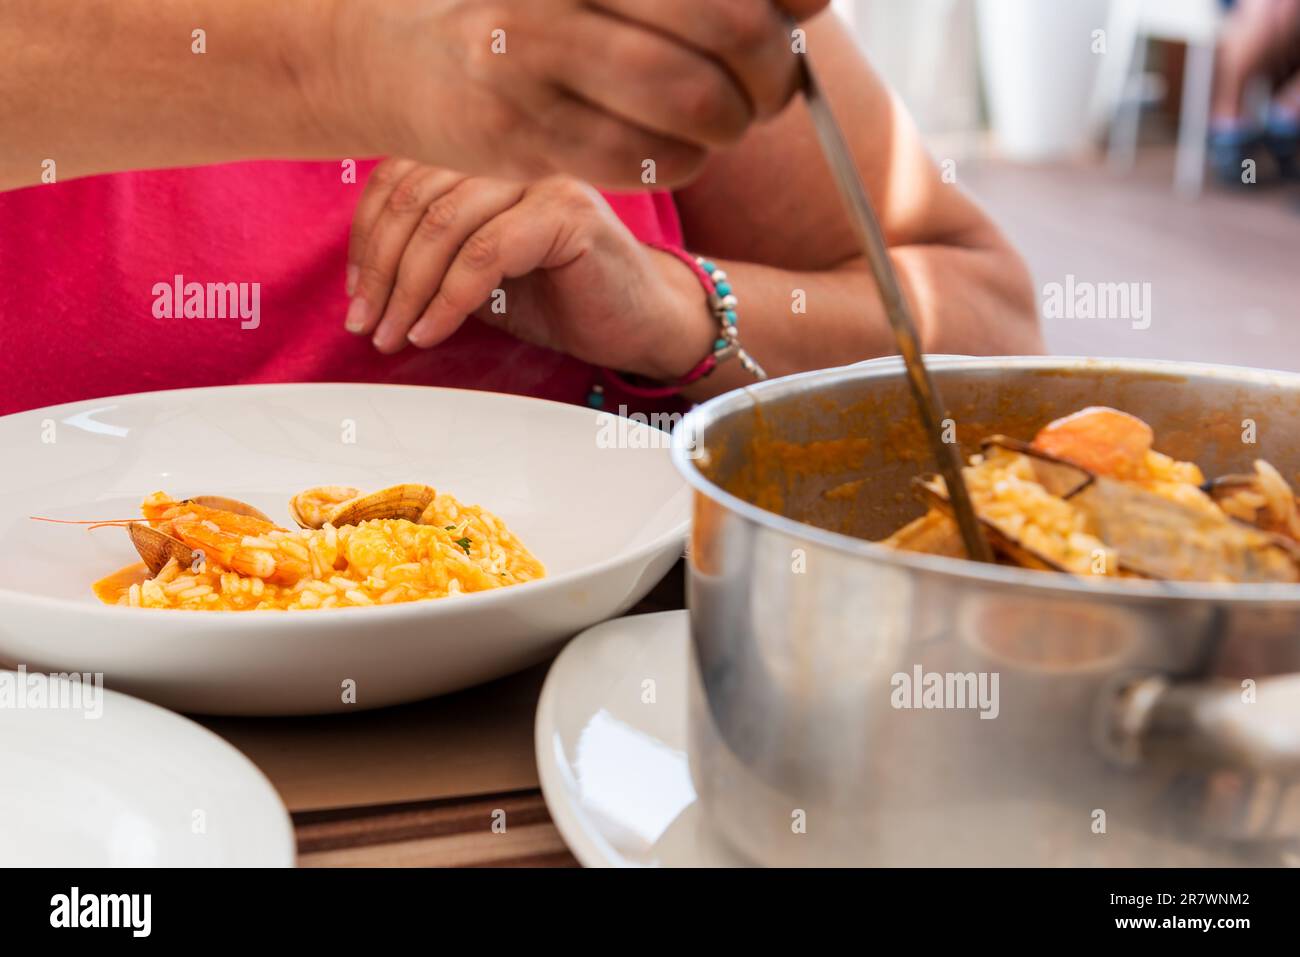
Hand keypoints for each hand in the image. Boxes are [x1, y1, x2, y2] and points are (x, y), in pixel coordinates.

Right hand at [323, 0, 829, 186]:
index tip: (805, 7)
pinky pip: (645, 159)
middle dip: (774, 67)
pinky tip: (671, 148)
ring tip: (723, 118)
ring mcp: (533, 58)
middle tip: (770, 82)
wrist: (382, 51)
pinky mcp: (520, 135)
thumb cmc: (512, 8)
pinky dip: (683, 160)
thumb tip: (805, 0)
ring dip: (733, 120)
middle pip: (728, 25)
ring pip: (693, 100)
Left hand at [345, 159, 718, 378]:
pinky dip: (448, 299)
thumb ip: (432, 257)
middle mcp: (511, 155)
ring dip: (408, 289)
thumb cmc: (565, 299)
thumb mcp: (482, 276)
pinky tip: (432, 332)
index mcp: (485, 159)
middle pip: (417, 197)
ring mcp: (542, 178)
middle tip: (367, 325)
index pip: (402, 176)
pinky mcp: (567, 214)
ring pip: (445, 224)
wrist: (642, 323)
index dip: (366, 236)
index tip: (356, 295)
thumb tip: (363, 284)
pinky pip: (485, 253)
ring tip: (395, 336)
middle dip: (380, 270)